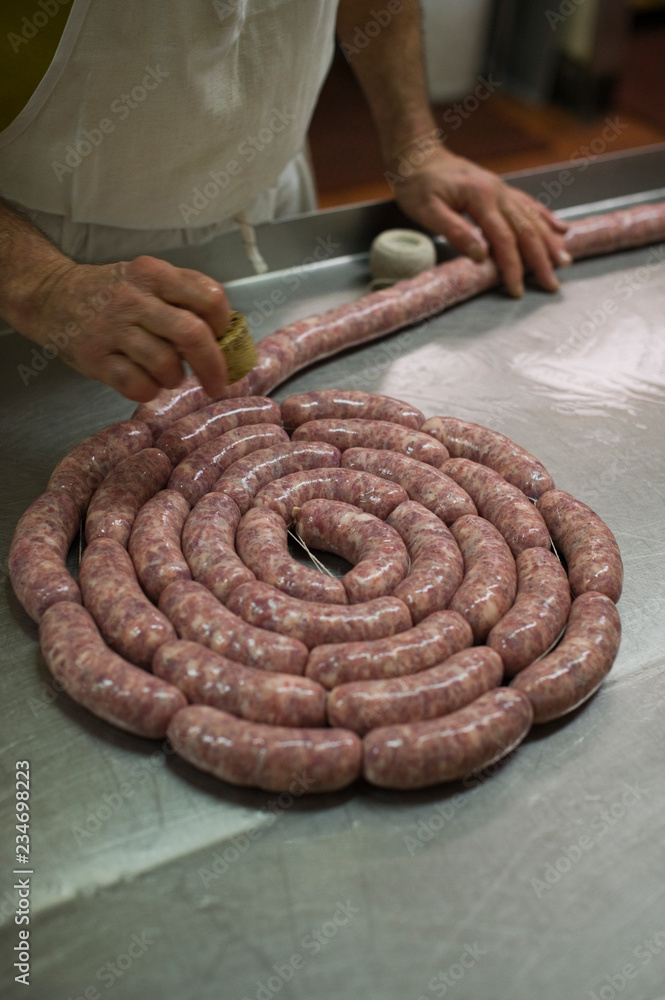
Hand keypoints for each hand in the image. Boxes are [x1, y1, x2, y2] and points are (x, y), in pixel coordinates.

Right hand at [25, 255, 230, 401]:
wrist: (50, 295)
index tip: (222, 339)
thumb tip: (224, 341)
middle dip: (213, 365)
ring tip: (167, 374)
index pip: (209, 297)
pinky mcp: (94, 357)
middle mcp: (134, 298)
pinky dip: (149, 390)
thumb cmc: (111, 293)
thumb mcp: (147, 280)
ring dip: (175, 378)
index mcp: (155, 274)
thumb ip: (183, 300)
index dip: (223, 324)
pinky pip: (137, 385)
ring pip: (166, 364)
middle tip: (218, 383)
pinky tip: (145, 381)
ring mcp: (112, 328)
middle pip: (192, 334)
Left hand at [390, 145, 569, 296]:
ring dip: (549, 242)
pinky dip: (546, 218)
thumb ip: (455, 231)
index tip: (516, 290)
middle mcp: (498, 192)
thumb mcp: (428, 211)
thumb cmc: (419, 186)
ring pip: (533, 218)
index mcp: (481, 198)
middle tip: (551, 285)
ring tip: (563, 262)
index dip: (512, 267)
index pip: (503, 239)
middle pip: (526, 230)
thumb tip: (481, 256)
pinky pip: (530, 205)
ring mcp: (502, 190)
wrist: (420, 157)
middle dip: (540, 260)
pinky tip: (560, 229)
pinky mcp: (501, 190)